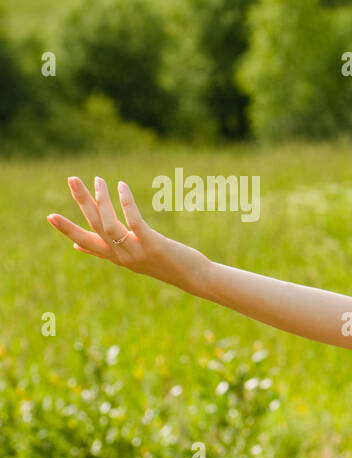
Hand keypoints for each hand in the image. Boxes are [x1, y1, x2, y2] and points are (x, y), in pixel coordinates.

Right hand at [46, 176, 210, 291]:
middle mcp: (122, 256)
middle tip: (72, 179)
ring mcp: (136, 252)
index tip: (49, 216)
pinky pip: (134, 222)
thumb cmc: (167, 264)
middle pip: (95, 226)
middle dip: (82, 202)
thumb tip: (77, 247)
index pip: (86, 242)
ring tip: (99, 179)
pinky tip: (121, 186)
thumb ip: (108, 251)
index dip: (67, 230)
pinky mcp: (153, 245)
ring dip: (102, 200)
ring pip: (109, 224)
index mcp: (117, 258)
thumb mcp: (134, 259)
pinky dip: (126, 203)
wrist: (195, 278)